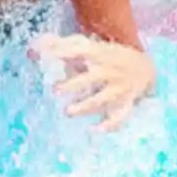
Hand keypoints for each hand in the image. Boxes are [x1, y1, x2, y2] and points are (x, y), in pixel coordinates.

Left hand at [31, 34, 155, 131]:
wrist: (145, 67)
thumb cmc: (107, 56)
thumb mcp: (89, 47)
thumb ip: (61, 47)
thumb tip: (30, 50)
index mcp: (99, 53)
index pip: (80, 51)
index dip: (63, 53)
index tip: (45, 58)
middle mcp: (110, 70)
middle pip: (91, 78)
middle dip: (73, 84)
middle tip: (54, 90)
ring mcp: (119, 88)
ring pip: (102, 99)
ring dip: (85, 106)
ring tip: (67, 112)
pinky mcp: (126, 103)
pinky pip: (120, 116)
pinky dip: (110, 124)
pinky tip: (95, 130)